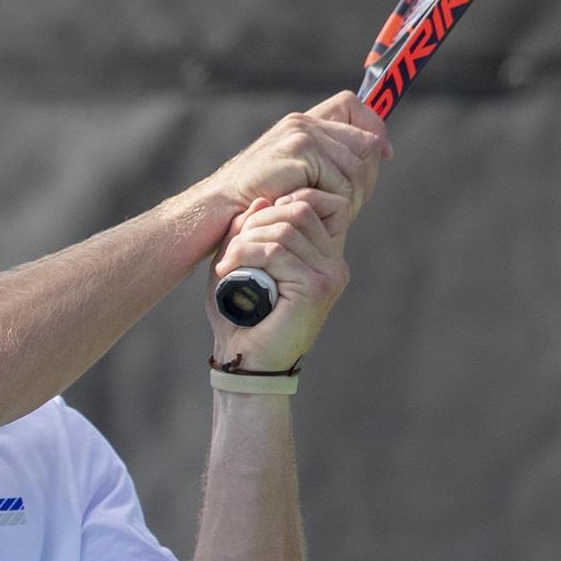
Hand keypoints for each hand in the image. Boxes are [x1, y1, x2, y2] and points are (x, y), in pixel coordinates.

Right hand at [205, 92, 390, 231]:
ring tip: (336, 217)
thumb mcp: (292, 174)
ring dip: (352, 197)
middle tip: (354, 205)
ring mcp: (301, 136)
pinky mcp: (301, 154)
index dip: (374, 127)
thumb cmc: (255, 199)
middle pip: (364, 142)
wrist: (221, 209)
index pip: (352, 106)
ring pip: (356, 166)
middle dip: (366, 177)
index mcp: (301, 122)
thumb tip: (379, 154)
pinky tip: (319, 216)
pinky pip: (340, 181)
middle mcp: (302, 122)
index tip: (385, 153)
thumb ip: (326, 161)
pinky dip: (335, 204)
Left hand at [206, 187, 353, 372]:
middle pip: (298, 210)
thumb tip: (261, 201)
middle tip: (230, 248)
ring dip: (245, 240)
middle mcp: (334, 262)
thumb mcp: (239, 263)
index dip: (278, 203)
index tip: (247, 228)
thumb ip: (248, 232)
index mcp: (322, 254)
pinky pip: (276, 253)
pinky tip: (226, 270)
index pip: (313, 204)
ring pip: (285, 230)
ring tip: (226, 264)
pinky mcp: (316, 289)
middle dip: (256, 221)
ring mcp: (329, 275)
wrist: (243, 360)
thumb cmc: (240, 315)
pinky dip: (245, 254)